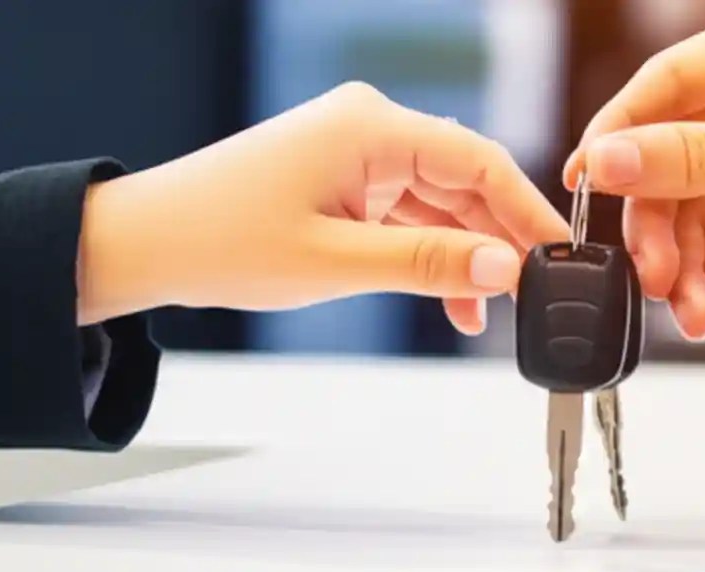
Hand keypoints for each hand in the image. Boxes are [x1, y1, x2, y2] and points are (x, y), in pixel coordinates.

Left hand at [79, 82, 567, 333]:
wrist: (146, 243)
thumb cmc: (219, 240)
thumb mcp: (337, 262)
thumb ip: (428, 264)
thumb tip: (505, 269)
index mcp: (369, 126)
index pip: (479, 160)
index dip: (526, 212)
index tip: (558, 258)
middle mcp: (368, 128)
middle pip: (464, 180)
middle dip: (498, 239)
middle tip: (533, 295)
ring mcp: (356, 152)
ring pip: (440, 201)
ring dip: (464, 255)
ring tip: (490, 312)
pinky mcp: (345, 179)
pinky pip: (408, 213)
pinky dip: (430, 254)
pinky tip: (451, 301)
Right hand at [565, 0, 704, 336]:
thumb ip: (696, 159)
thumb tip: (609, 157)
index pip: (669, 85)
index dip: (622, 135)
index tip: (587, 184)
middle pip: (672, 157)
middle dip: (657, 218)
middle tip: (649, 267)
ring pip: (694, 209)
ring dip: (682, 260)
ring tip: (686, 302)